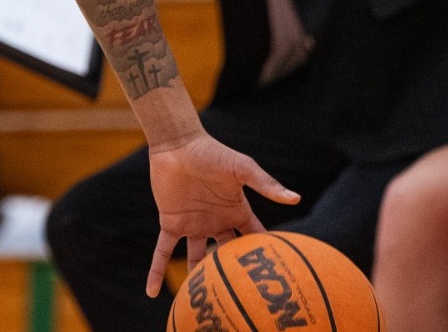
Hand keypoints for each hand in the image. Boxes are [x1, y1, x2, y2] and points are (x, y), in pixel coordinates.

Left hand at [146, 135, 299, 294]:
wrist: (178, 144)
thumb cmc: (212, 152)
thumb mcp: (242, 169)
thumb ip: (266, 184)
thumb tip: (295, 198)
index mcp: (236, 211)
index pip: (254, 238)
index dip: (263, 255)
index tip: (276, 278)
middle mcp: (216, 221)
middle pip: (228, 254)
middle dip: (235, 273)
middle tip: (242, 298)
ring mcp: (194, 224)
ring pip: (198, 259)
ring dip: (200, 278)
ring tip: (203, 304)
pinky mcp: (171, 223)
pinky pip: (164, 252)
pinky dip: (157, 271)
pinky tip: (152, 292)